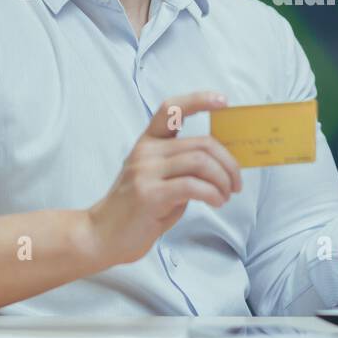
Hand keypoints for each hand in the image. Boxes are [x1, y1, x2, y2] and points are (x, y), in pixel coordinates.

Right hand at [85, 91, 241, 267]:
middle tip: (236, 183)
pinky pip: (192, 186)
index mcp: (149, 142)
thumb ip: (183, 166)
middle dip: (228, 163)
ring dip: (223, 180)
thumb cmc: (138, 210)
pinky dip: (213, 193)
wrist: (102, 236)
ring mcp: (145, 171)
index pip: (172, 109)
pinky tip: (216, 202)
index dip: (199, 100)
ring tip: (225, 196)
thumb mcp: (160, 179)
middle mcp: (146, 151)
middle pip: (202, 143)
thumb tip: (221, 162)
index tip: (223, 101)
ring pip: (201, 162)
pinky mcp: (149, 194)